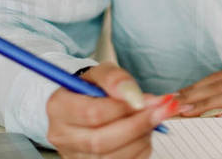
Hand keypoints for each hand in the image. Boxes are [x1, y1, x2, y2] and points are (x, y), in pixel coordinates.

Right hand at [46, 63, 179, 157]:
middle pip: (101, 140)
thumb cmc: (92, 88)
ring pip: (113, 157)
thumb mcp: (101, 72)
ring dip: (141, 138)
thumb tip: (133, 95)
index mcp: (58, 107)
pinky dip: (140, 149)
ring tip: (153, 118)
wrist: (85, 105)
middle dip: (138, 125)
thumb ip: (115, 78)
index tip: (149, 99)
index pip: (92, 113)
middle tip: (163, 110)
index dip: (124, 108)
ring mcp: (75, 156)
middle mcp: (62, 136)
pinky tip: (144, 133)